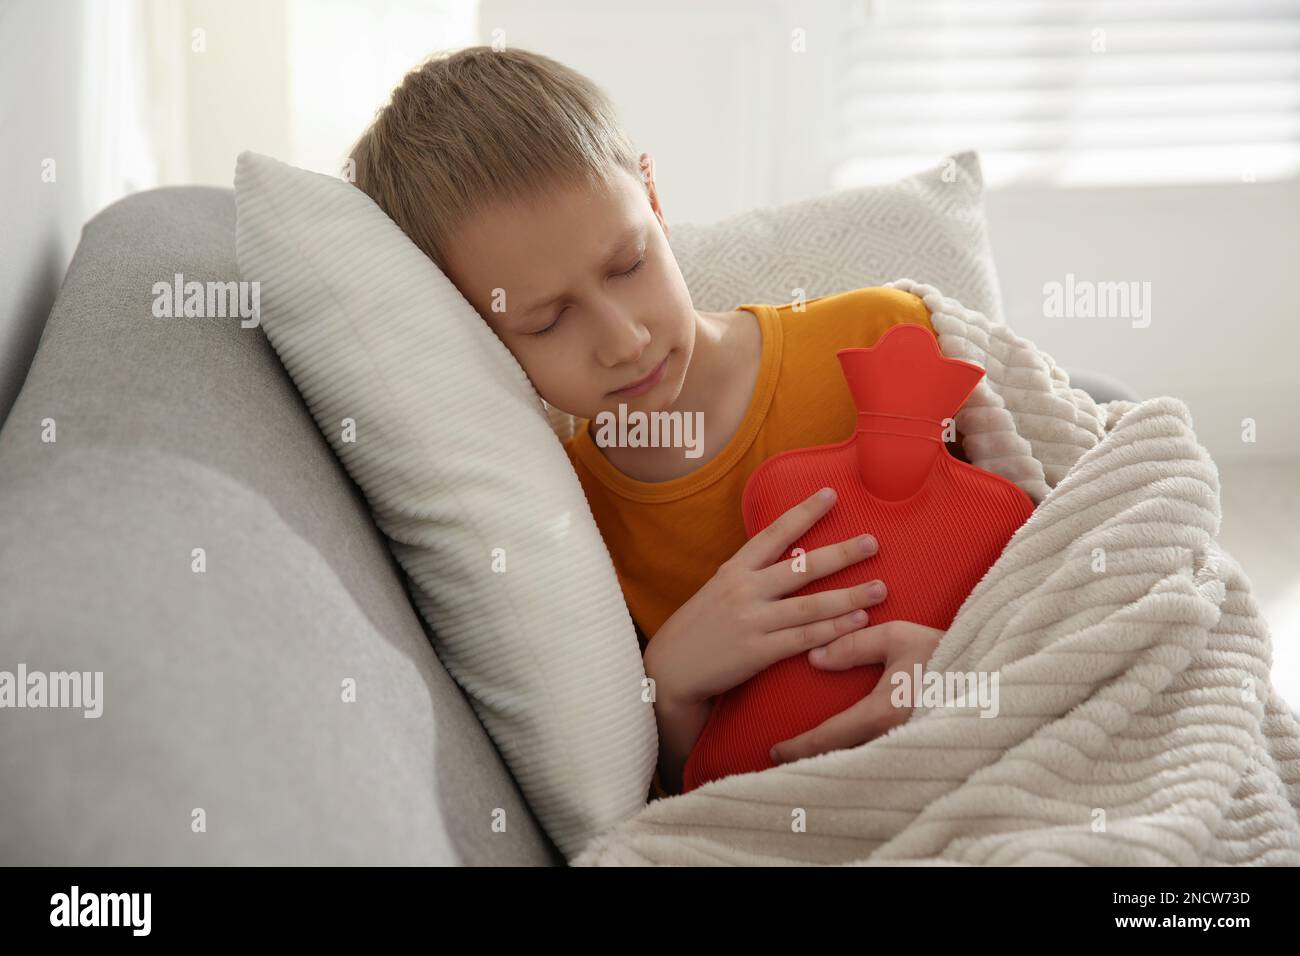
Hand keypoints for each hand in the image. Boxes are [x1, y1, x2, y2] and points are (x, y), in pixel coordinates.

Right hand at [644, 487, 886, 709]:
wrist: (669, 671)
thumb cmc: (699, 628)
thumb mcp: (718, 590)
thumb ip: (750, 574)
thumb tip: (787, 555)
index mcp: (734, 570)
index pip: (773, 534)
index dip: (803, 513)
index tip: (831, 494)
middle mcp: (744, 590)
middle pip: (800, 567)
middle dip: (840, 554)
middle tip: (872, 542)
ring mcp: (751, 621)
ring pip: (809, 606)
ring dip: (848, 596)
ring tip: (880, 588)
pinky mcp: (756, 653)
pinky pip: (803, 639)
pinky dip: (833, 631)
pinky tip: (858, 623)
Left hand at [768, 620, 945, 765]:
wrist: (1000, 673)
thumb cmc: (949, 652)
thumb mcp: (899, 638)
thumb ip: (854, 645)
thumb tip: (814, 657)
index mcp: (882, 713)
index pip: (828, 737)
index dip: (797, 747)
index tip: (774, 752)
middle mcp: (893, 738)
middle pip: (840, 759)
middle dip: (812, 762)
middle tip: (785, 761)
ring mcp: (908, 748)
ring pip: (861, 763)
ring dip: (836, 762)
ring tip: (812, 759)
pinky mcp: (922, 748)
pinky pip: (882, 761)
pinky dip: (860, 760)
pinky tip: (852, 756)